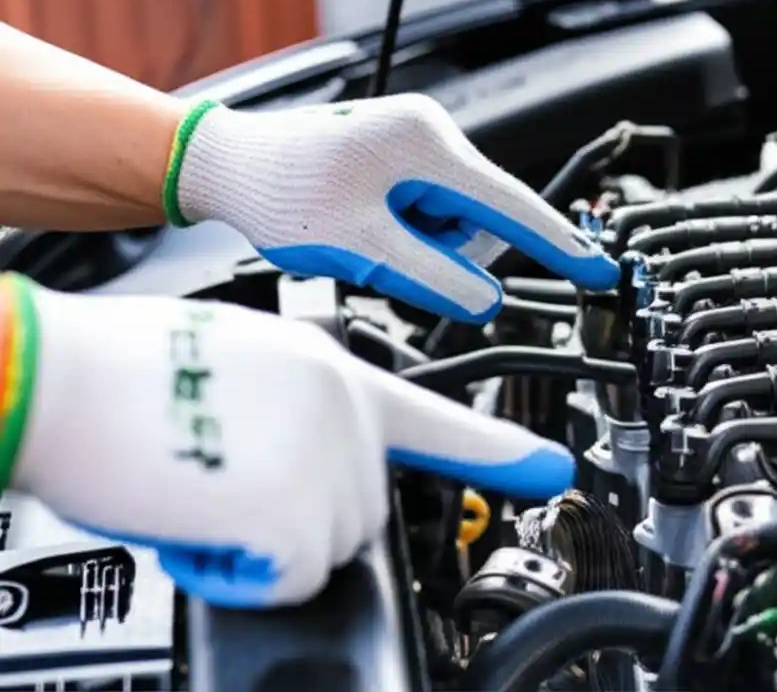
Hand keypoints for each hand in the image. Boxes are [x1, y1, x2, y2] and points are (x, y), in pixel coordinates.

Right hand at [6, 280, 574, 606]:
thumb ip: (300, 411)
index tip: (551, 468)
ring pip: (325, 549)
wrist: (55, 375)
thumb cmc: (122, 374)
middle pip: (360, 511)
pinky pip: (287, 579)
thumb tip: (306, 458)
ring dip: (264, 542)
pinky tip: (197, 517)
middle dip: (298, 517)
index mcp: (334, 372)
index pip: (436, 418)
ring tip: (200, 485)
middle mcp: (346, 413)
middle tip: (221, 474)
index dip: (498, 451)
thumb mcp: (238, 367)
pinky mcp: (296, 512)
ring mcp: (330, 462)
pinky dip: (237, 571)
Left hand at [163, 94, 618, 321]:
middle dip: (439, 253)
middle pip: (476, 221)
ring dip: (415, 247)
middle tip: (378, 255)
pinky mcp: (396, 160)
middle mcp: (427, 135)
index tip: (600, 273)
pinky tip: (357, 229)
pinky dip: (400, 235)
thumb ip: (432, 278)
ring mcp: (411, 145)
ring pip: (449, 224)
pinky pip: (423, 212)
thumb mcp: (359, 247)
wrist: (224, 166)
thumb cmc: (280, 193)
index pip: (511, 207)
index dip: (559, 246)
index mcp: (427, 146)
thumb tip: (486, 301)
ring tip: (357, 238)